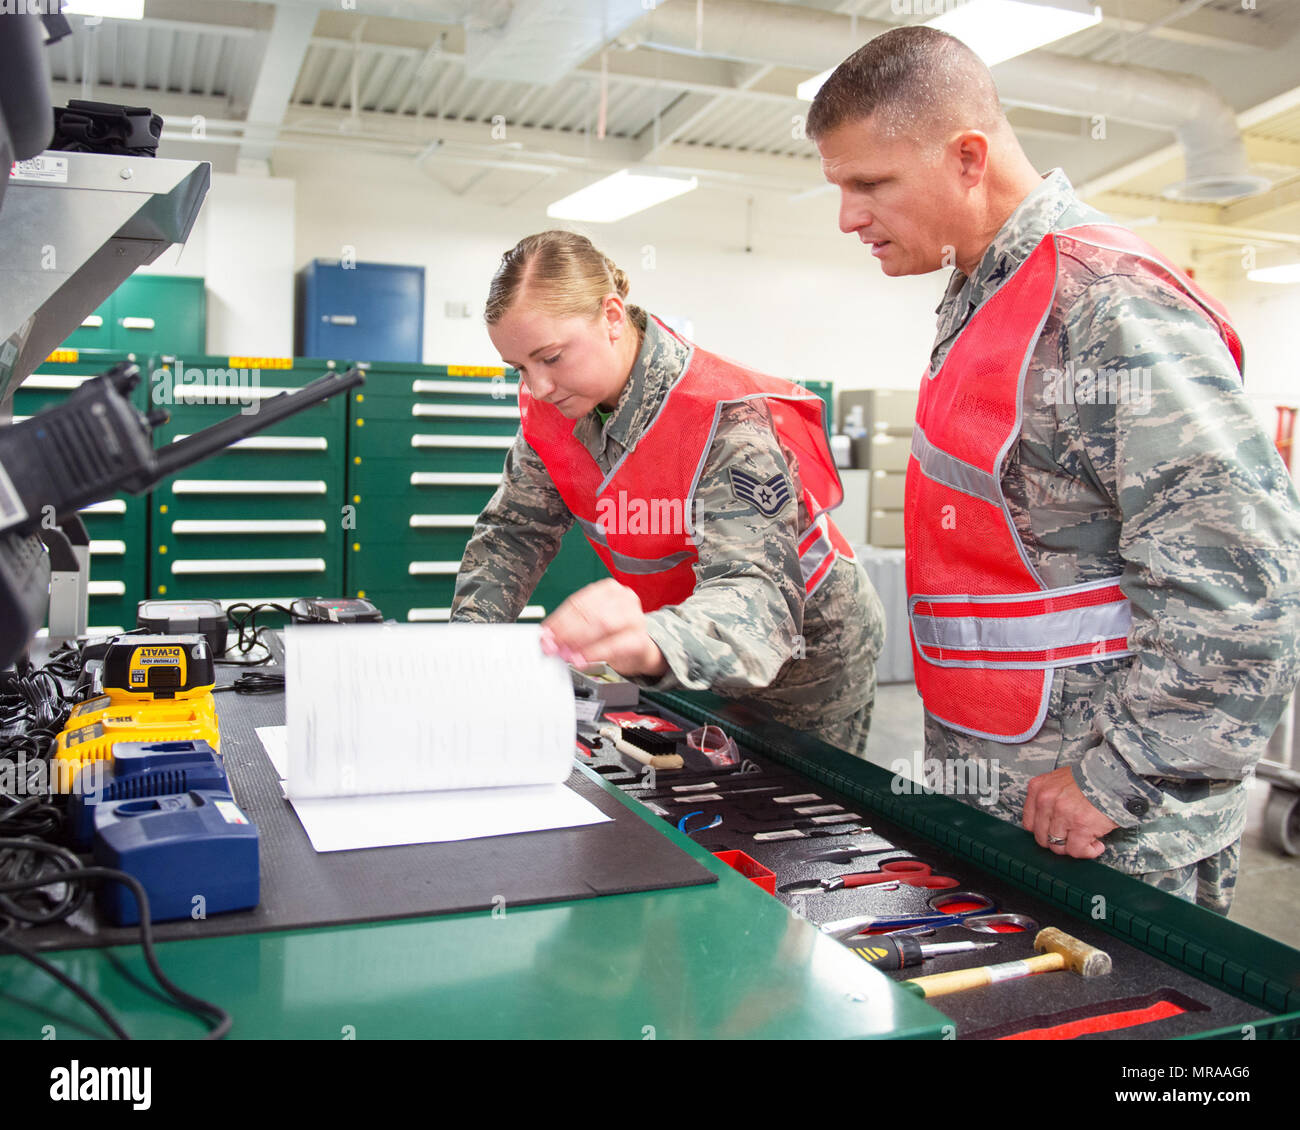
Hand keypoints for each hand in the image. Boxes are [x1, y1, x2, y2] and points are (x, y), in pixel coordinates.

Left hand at [539, 579, 667, 677]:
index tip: (545, 633)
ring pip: (603, 625)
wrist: (640, 649)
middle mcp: (624, 599)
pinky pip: (615, 645)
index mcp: (609, 589)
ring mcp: (635, 617)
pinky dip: (595, 652)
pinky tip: (582, 659)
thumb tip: (548, 636)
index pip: (578, 602)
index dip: (559, 618)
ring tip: (565, 653)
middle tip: (552, 645)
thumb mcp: (591, 625)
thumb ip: (570, 627)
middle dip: (567, 631)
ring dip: (580, 641)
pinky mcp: (640, 639)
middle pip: (590, 612)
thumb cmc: (614, 634)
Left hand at [1022, 766, 1117, 858]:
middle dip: (1058, 842)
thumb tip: (1047, 821)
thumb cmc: (1089, 778)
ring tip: (1086, 840)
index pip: (1029, 823)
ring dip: (1073, 847)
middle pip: (1042, 837)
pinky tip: (1096, 844)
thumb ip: (1049, 797)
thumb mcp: (1059, 780)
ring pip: (1057, 846)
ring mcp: (1062, 814)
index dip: (1043, 831)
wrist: (1113, 776)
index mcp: (1038, 788)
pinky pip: (1076, 850)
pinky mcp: (1080, 826)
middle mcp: (1046, 801)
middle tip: (1072, 838)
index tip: (1055, 832)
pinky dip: (1088, 851)